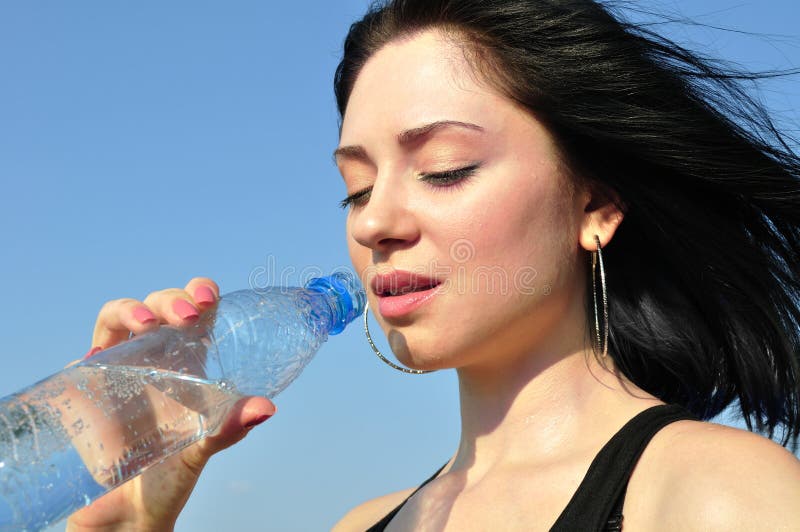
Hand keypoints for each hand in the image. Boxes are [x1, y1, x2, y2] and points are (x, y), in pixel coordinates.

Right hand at [66, 277, 275, 530]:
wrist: (131, 514)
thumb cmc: (173, 472)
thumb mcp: (205, 445)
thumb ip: (231, 426)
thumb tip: (267, 408)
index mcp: (188, 361)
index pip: (196, 311)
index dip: (200, 291)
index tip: (208, 296)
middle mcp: (152, 356)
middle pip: (158, 306)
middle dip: (169, 299)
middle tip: (186, 315)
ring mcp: (117, 368)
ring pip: (116, 318)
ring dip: (129, 310)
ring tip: (145, 324)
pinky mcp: (86, 389)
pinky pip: (83, 360)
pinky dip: (90, 352)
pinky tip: (96, 357)